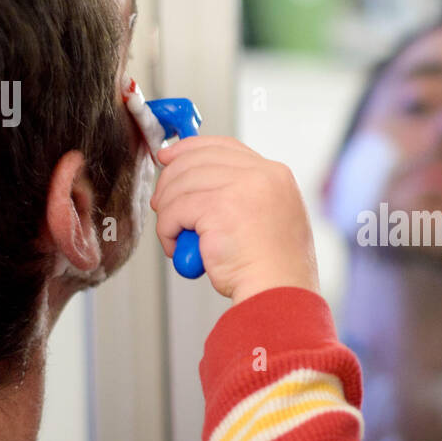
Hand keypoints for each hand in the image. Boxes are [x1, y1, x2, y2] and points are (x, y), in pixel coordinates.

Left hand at [151, 136, 319, 304]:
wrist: (280, 294)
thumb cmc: (274, 269)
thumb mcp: (267, 218)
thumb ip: (240, 195)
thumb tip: (197, 183)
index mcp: (276, 175)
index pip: (225, 146)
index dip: (190, 149)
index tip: (169, 158)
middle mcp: (262, 175)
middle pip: (198, 159)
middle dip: (170, 180)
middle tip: (162, 204)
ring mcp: (242, 188)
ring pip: (183, 184)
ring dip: (169, 211)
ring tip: (174, 235)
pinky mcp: (219, 208)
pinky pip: (176, 209)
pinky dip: (168, 229)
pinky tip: (177, 245)